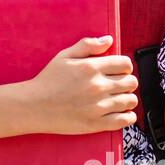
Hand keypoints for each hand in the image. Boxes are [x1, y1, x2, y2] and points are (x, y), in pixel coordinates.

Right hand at [22, 34, 137, 135]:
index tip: (120, 71)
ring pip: (130, 101)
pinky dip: (128, 116)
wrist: (33, 106)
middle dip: (127, 82)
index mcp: (90, 67)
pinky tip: (122, 113)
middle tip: (118, 85)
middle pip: (131, 82)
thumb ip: (87, 45)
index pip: (125, 64)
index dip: (125, 66)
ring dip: (128, 98)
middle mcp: (97, 86)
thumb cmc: (48, 81)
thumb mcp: (64, 56)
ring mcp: (98, 106)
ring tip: (119, 98)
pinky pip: (124, 121)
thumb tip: (109, 40)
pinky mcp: (96, 124)